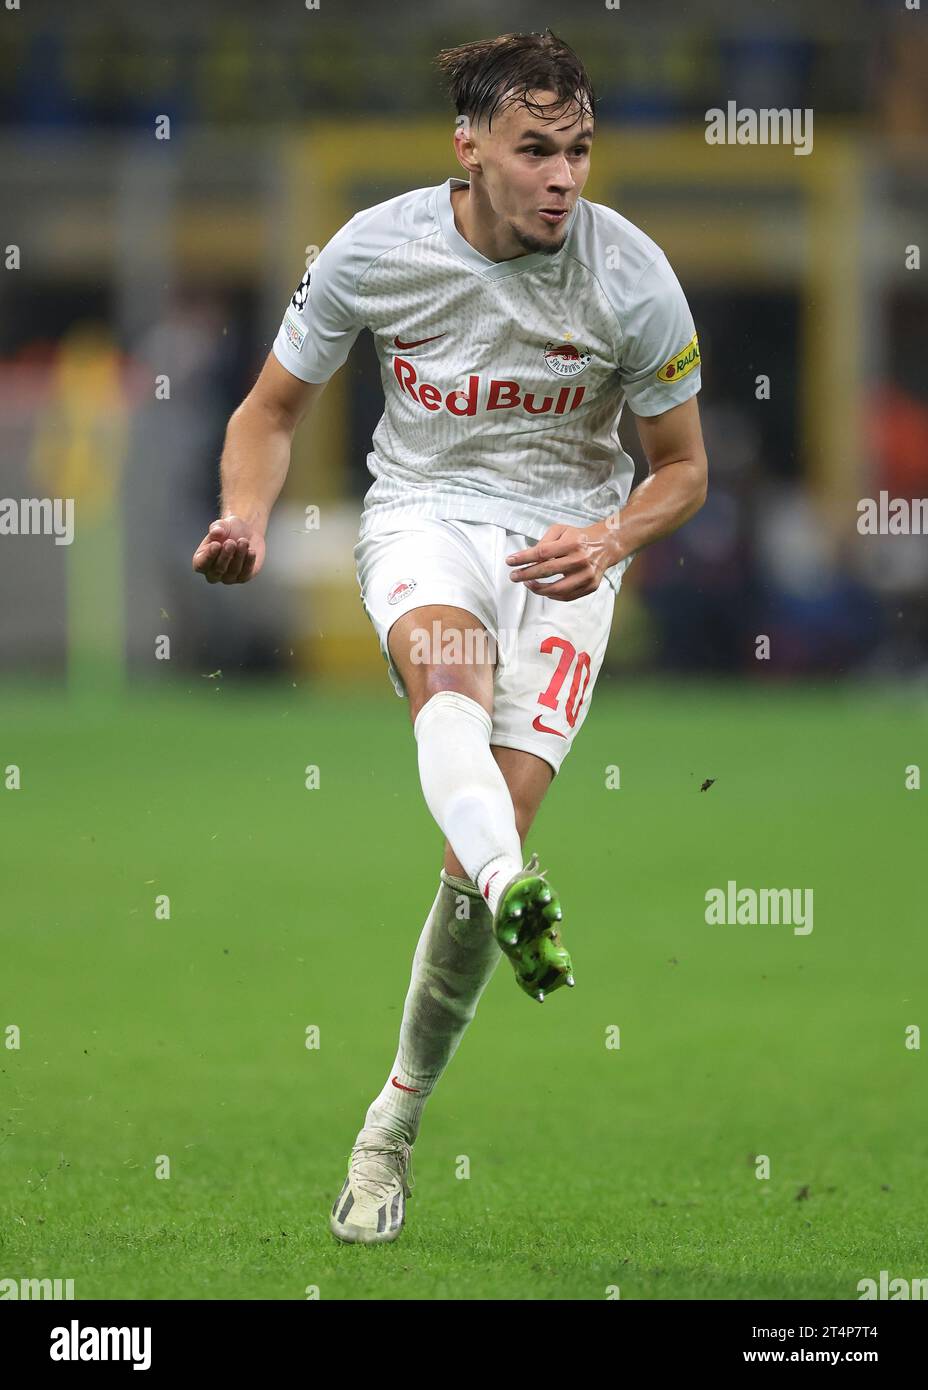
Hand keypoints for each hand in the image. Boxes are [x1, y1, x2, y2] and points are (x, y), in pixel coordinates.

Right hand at [192, 515, 264, 583]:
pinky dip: (249, 561)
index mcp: (201, 560)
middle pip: (217, 571)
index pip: (201, 564)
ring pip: (233, 571)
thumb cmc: (229, 530)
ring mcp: (228, 578)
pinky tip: (251, 550)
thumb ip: (217, 527)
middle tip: (231, 542)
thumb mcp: (222, 525)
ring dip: (239, 555)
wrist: (247, 533)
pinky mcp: (243, 577)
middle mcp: (213, 573)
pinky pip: (245, 573)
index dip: (208, 556)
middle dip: (225, 556)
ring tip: (243, 541)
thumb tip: (216, 532)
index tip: (216, 544)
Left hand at [505, 520, 619, 600]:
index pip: (542, 553)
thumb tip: (529, 557)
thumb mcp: (561, 530)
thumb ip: (544, 541)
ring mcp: (586, 575)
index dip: (523, 558)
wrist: (606, 546)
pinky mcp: (590, 586)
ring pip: (556, 589)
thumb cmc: (579, 537)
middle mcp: (580, 560)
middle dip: (526, 574)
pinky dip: (552, 595)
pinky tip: (543, 590)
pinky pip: (567, 596)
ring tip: (527, 584)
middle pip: (547, 571)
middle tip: (514, 576)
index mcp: (572, 543)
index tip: (510, 561)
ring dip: (538, 589)